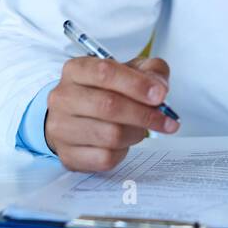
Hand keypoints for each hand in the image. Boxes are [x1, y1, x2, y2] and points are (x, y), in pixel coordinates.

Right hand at [44, 55, 177, 171]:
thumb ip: (150, 71)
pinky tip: (124, 143)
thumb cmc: (106, 91)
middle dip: (144, 114)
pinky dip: (123, 152)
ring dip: (136, 133)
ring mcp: (61, 128)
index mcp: (76, 70)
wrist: (77, 117)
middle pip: (108, 106)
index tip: (160, 95)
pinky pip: (105, 158)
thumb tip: (159, 88)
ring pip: (110, 135)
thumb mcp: (130, 71)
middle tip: (167, 120)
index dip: (137, 84)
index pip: (105, 72)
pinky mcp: (68, 155)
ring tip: (141, 128)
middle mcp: (63, 97)